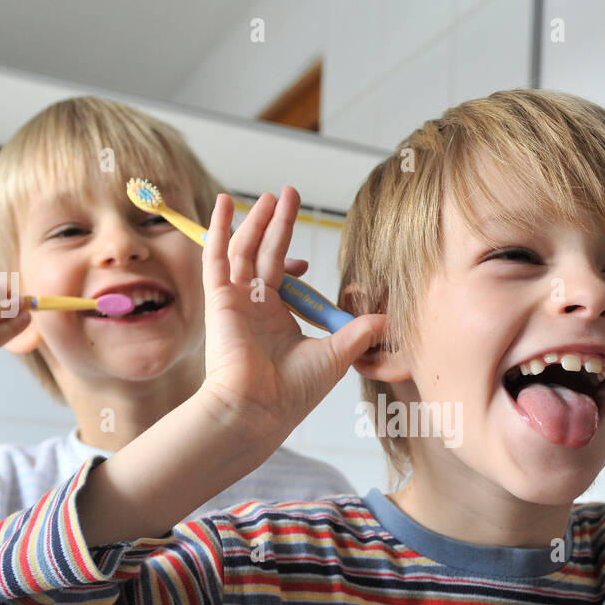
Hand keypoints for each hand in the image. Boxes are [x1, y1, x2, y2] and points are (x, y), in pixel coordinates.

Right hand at [198, 187, 383, 441]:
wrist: (257, 410)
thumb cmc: (291, 393)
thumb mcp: (336, 355)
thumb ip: (359, 332)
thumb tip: (388, 319)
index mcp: (276, 320)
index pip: (281, 277)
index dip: (290, 259)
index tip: (306, 260)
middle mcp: (253, 307)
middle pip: (265, 254)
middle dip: (278, 224)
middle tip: (289, 194)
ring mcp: (235, 300)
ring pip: (244, 250)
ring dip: (256, 221)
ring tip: (271, 196)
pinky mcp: (219, 298)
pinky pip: (216, 256)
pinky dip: (220, 228)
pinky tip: (226, 202)